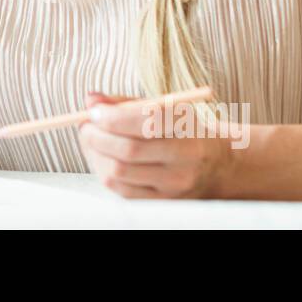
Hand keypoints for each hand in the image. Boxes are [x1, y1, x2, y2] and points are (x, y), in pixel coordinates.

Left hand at [77, 91, 236, 198]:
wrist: (215, 165)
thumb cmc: (179, 130)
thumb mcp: (162, 108)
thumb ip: (124, 103)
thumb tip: (90, 99)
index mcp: (185, 125)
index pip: (146, 121)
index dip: (112, 116)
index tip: (93, 111)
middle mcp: (184, 156)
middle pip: (129, 150)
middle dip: (97, 136)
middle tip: (86, 127)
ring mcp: (174, 183)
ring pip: (119, 172)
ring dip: (96, 155)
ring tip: (94, 142)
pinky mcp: (164, 202)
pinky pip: (122, 190)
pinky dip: (105, 172)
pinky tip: (105, 159)